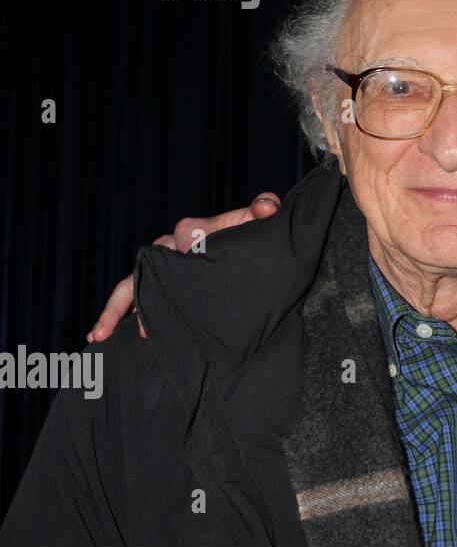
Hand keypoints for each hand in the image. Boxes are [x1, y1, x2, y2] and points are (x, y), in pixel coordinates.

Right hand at [87, 193, 281, 341]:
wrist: (250, 246)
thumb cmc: (252, 232)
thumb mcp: (261, 221)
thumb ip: (265, 209)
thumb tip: (267, 209)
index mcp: (192, 229)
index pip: (182, 239)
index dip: (191, 253)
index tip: (198, 263)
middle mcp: (169, 248)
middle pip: (146, 268)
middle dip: (132, 295)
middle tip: (136, 325)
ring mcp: (162, 268)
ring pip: (133, 286)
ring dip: (115, 309)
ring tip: (99, 334)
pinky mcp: (162, 285)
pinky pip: (134, 299)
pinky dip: (116, 316)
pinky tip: (99, 337)